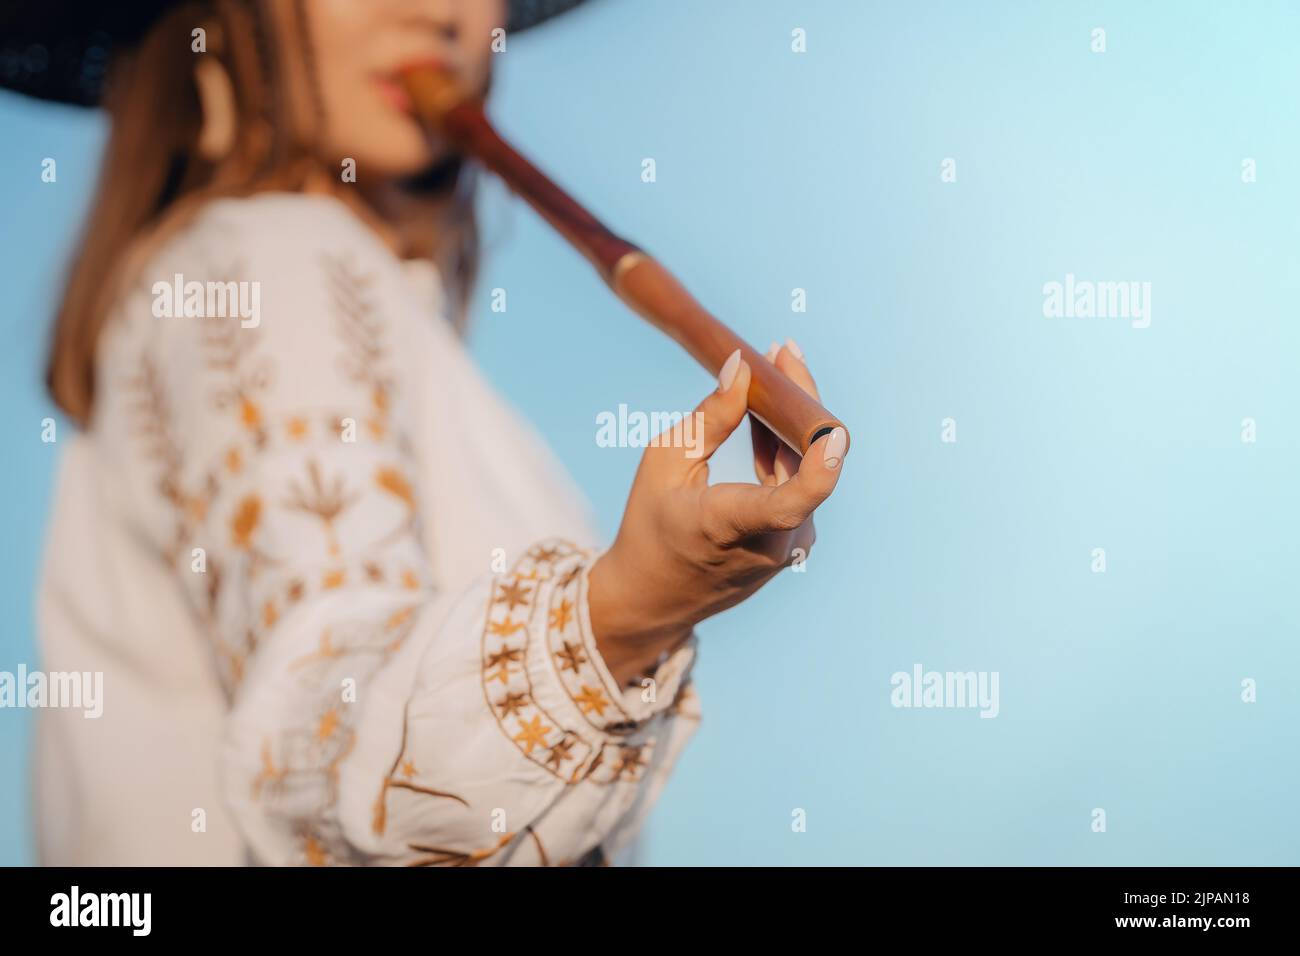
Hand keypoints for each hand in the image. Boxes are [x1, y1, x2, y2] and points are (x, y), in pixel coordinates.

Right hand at [588, 339, 847, 684]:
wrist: (655, 595)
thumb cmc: (651, 524)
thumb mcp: (665, 461)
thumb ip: (711, 416)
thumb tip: (743, 366)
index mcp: (732, 524)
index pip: (792, 501)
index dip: (822, 465)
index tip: (834, 429)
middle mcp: (773, 541)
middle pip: (810, 462)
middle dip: (800, 399)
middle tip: (783, 350)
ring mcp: (789, 544)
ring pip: (810, 469)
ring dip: (793, 419)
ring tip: (774, 368)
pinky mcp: (794, 539)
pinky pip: (800, 483)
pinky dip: (786, 446)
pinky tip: (768, 412)